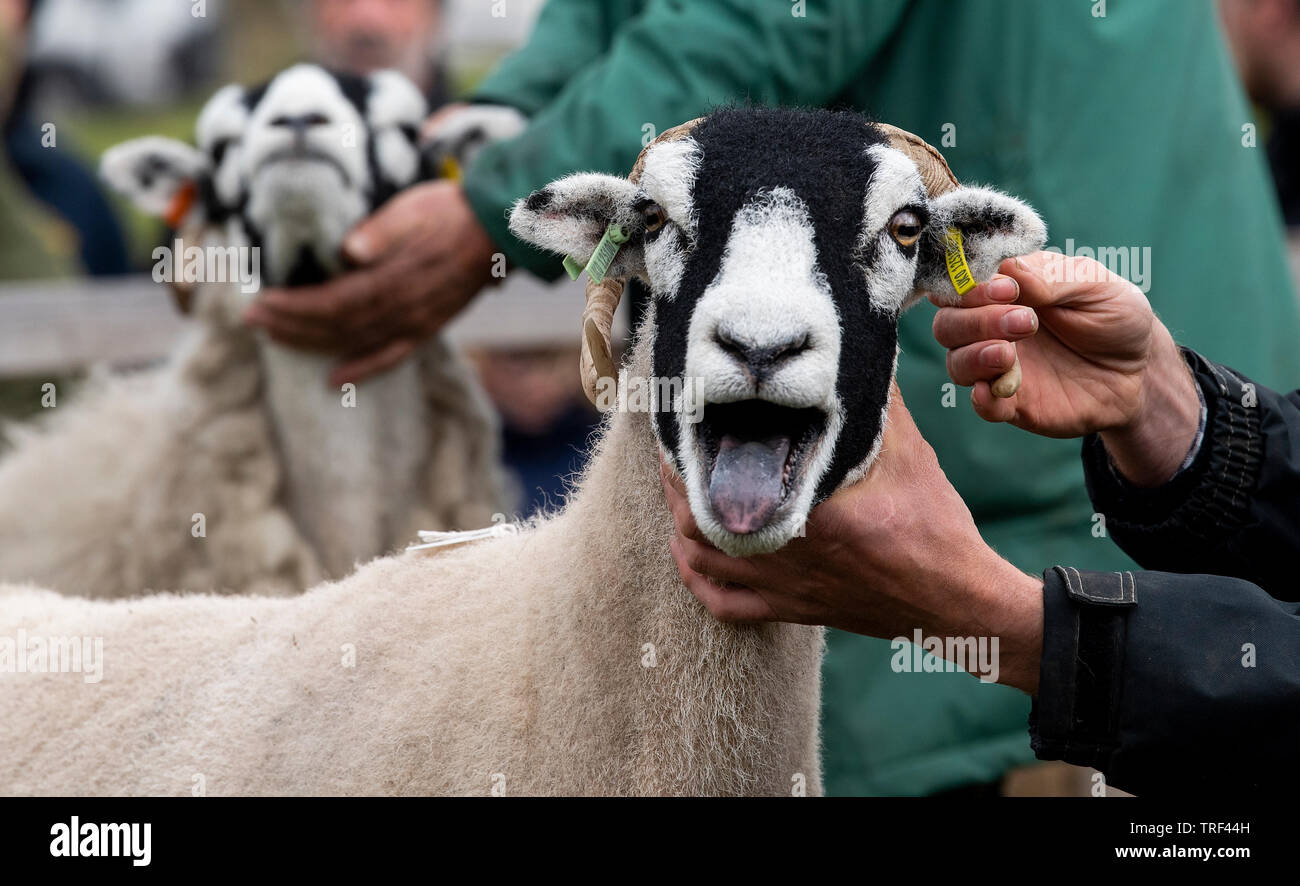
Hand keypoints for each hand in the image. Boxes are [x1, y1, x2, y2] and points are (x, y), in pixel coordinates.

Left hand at [243, 181, 497, 385]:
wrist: (496, 231)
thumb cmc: (450, 212)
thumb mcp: (412, 210)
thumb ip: (381, 232)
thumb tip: (348, 251)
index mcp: (393, 279)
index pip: (332, 301)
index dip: (294, 307)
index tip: (260, 303)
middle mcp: (402, 309)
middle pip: (336, 326)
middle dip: (290, 326)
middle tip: (253, 321)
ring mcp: (415, 323)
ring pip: (356, 343)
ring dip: (312, 344)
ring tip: (276, 339)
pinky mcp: (427, 328)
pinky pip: (390, 357)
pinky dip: (361, 370)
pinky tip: (334, 378)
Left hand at [661, 386, 1044, 692]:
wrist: (954, 597)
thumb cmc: (933, 523)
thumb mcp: (908, 451)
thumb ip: (878, 403)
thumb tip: (860, 350)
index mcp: (806, 510)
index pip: (725, 476)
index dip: (695, 450)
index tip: (688, 423)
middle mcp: (783, 552)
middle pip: (696, 518)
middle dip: (679, 483)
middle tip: (677, 452)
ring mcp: (781, 587)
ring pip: (701, 560)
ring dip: (680, 525)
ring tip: (681, 491)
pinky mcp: (789, 610)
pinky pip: (723, 604)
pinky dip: (697, 579)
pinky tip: (692, 555)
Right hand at [931, 252, 1199, 485]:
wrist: (1141, 373)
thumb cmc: (1116, 318)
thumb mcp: (1097, 286)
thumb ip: (1052, 277)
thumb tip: (1006, 271)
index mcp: (1007, 291)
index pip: (961, 284)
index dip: (971, 286)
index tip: (1006, 289)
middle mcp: (992, 328)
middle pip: (947, 324)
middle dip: (975, 321)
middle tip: (1025, 322)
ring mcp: (999, 367)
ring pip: (956, 362)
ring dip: (974, 356)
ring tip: (1009, 353)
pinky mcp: (1012, 403)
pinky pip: (981, 404)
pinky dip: (982, 398)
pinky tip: (995, 391)